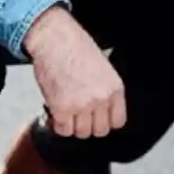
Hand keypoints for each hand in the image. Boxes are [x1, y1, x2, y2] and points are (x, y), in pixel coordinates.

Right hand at [24, 6, 126, 137]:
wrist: (56, 39)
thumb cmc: (77, 49)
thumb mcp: (103, 69)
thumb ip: (105, 91)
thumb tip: (99, 113)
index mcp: (115, 88)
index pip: (118, 122)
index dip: (105, 121)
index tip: (96, 117)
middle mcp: (101, 99)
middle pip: (99, 131)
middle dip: (88, 125)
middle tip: (78, 115)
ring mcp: (81, 105)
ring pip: (81, 133)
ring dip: (73, 126)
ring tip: (67, 111)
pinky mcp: (61, 108)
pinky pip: (63, 130)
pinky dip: (58, 124)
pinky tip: (56, 112)